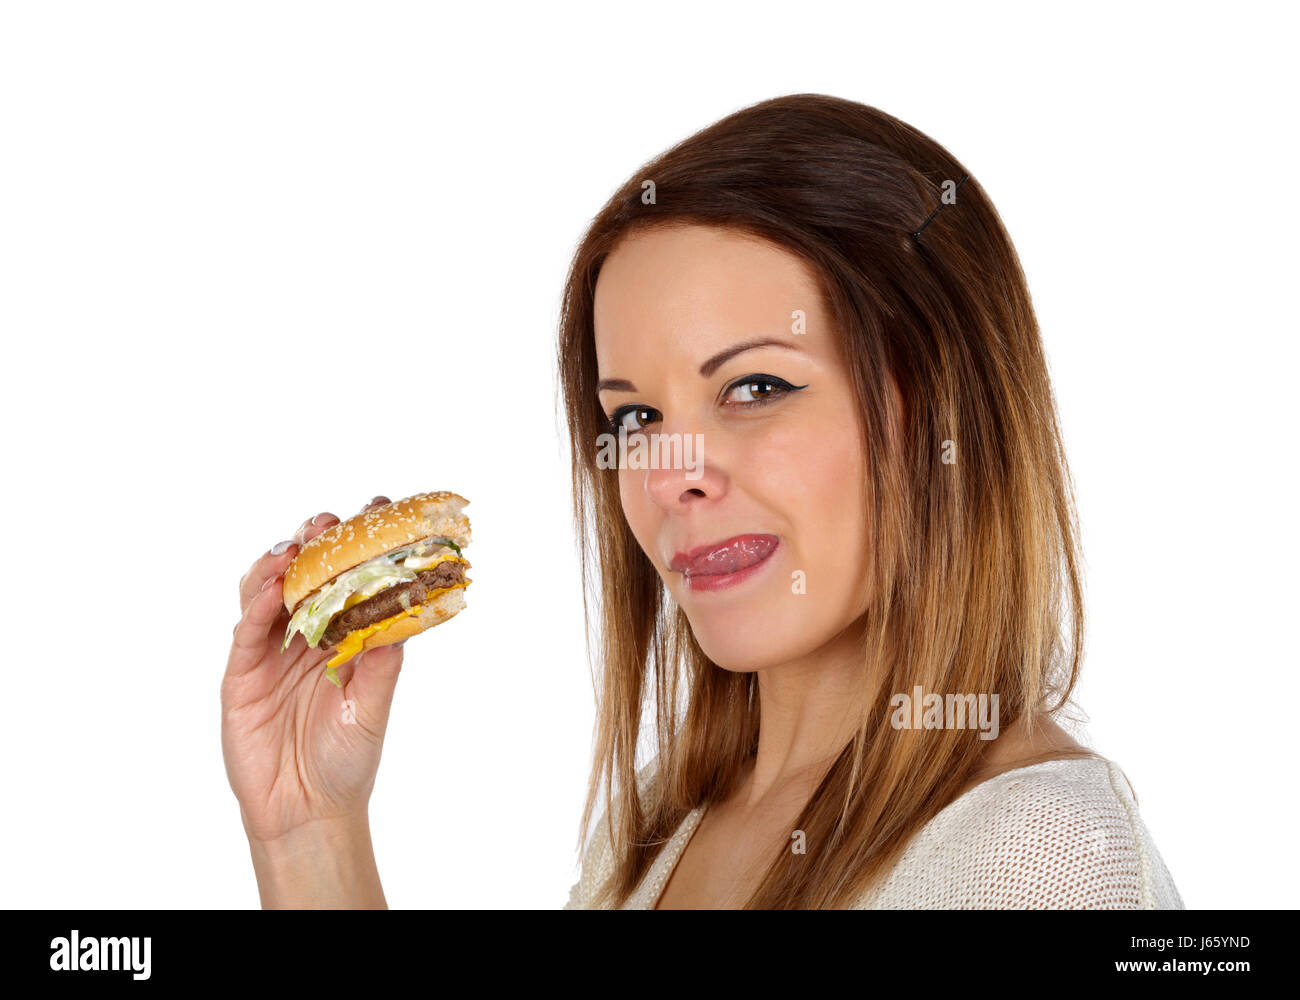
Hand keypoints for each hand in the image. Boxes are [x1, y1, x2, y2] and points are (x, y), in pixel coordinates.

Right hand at [221, 496, 403, 845]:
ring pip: (267, 593)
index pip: (347, 581)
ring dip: (280, 565)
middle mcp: (304, 638)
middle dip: (314, 544)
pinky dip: (256, 606)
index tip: (378, 511)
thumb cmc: (346, 760)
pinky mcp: (241, 676)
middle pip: (304, 576)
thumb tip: (405, 616)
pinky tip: (271, 591)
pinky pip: (246, 632)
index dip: (357, 547)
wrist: (307, 812)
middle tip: (330, 524)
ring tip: (298, 548)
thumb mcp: (372, 707)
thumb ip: (382, 663)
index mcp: (341, 639)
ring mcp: (270, 654)